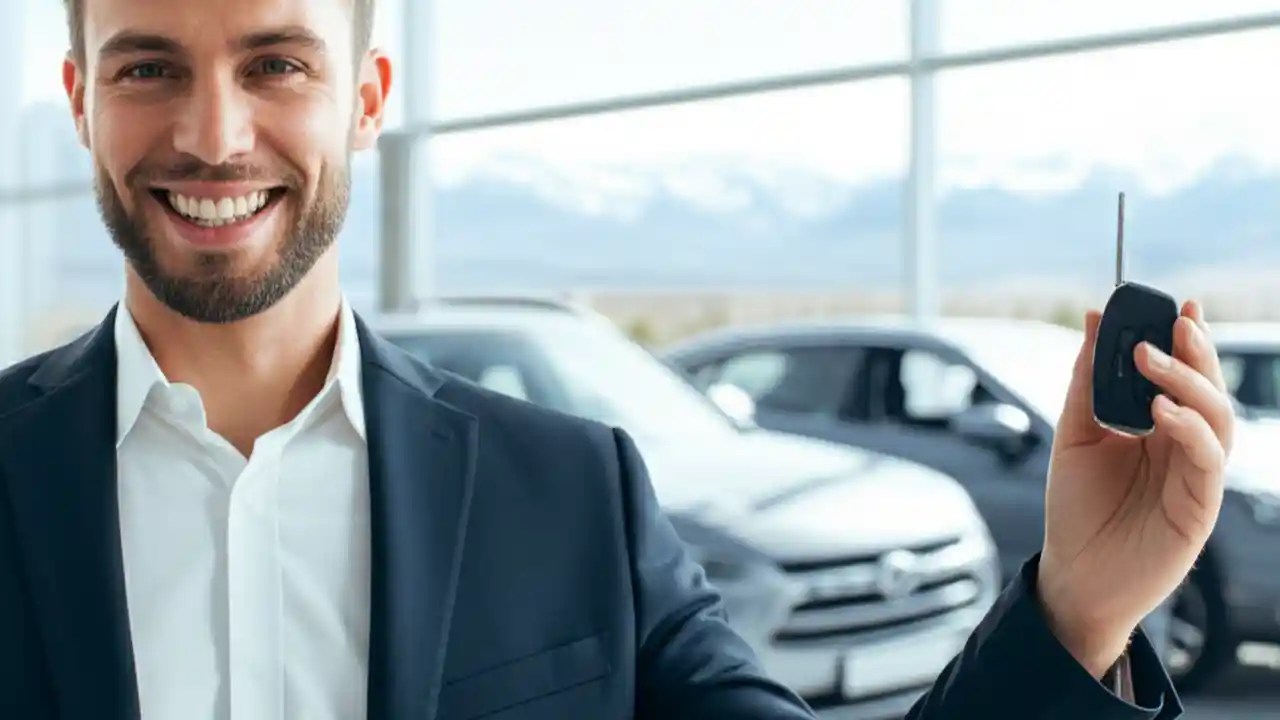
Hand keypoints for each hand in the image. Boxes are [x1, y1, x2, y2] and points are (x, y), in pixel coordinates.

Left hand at [1037, 300, 1233, 677]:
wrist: (1073, 578)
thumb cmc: (1076, 510)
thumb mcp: (1073, 435)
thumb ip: (1085, 383)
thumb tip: (1092, 321)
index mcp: (1157, 428)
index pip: (1182, 374)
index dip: (1187, 337)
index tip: (1175, 302)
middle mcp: (1183, 447)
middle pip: (1207, 389)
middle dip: (1195, 351)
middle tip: (1173, 319)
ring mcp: (1194, 476)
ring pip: (1217, 418)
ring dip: (1189, 382)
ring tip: (1153, 355)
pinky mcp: (1198, 508)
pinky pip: (1207, 460)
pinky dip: (1188, 429)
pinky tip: (1161, 411)